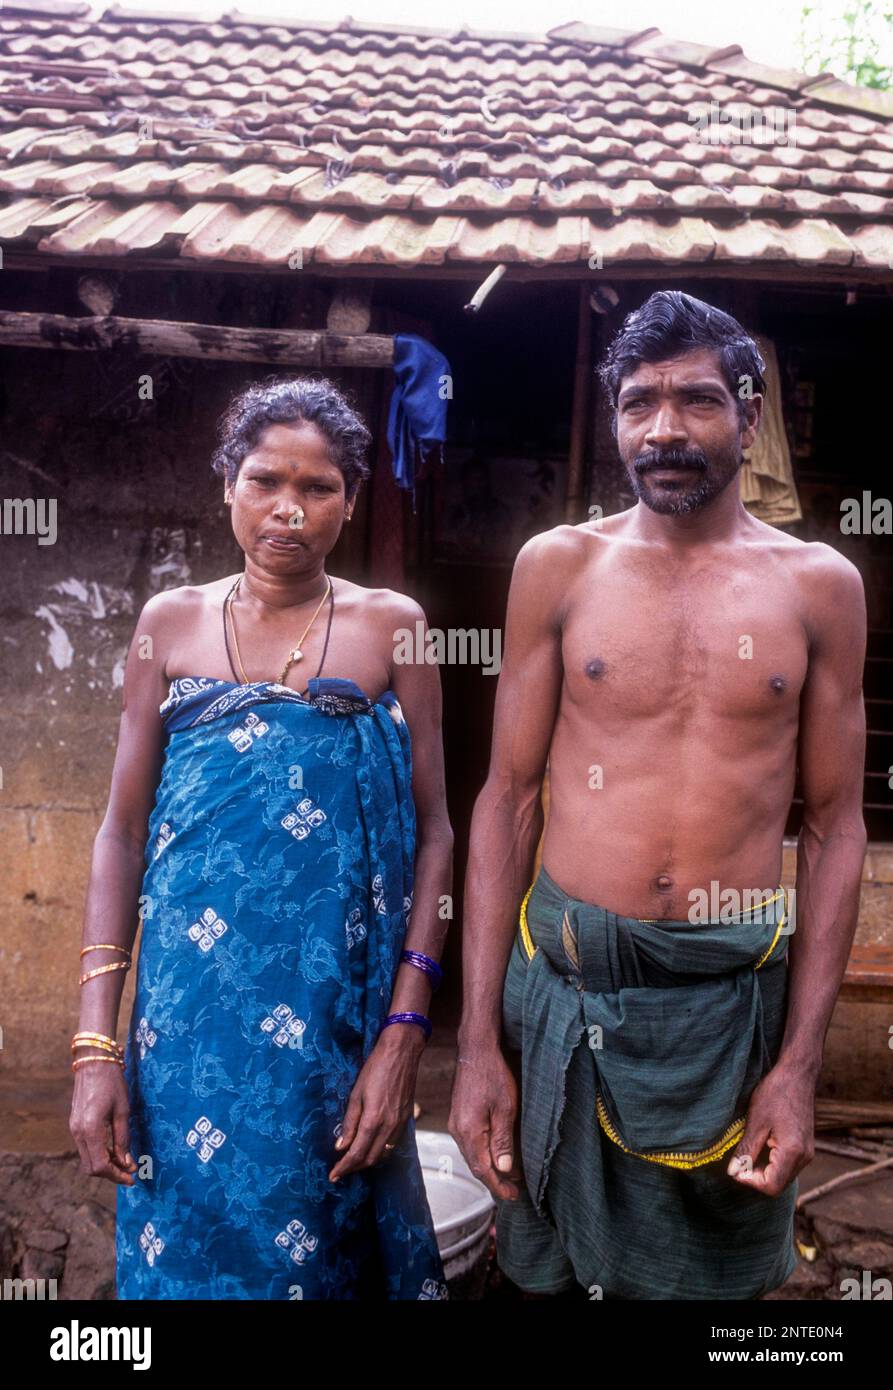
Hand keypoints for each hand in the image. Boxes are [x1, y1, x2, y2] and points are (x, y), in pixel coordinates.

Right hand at [70, 1064, 137, 1185]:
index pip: (100, 1166)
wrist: (94, 1061)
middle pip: (91, 1167)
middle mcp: (77, 1132)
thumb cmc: (112, 1082)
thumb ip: (123, 1138)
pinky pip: (85, 1147)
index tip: (132, 1177)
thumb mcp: (123, 1110)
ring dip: (105, 1164)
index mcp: (90, 1129)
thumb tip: (127, 1163)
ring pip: (87, 1159)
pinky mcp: (75, 1124)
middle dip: (111, 1173)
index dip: (117, 1175)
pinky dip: (99, 1153)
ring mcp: (74, 1128)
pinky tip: (114, 1150)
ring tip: (125, 1162)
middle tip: (131, 1172)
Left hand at [328, 1024, 424, 1181]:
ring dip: (368, 1161)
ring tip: (354, 1162)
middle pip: (371, 1158)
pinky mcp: (407, 1119)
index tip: (333, 1176)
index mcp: (374, 1120)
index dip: (344, 1168)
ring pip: (384, 1154)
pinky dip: (381, 1151)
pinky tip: (372, 1147)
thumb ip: (349, 1122)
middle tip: (341, 1170)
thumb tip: (340, 1146)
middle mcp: (389, 1126)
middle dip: (355, 1168)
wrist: (402, 1053)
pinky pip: (393, 1144)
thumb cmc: (375, 1068)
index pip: (357, 1154)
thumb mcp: (356, 1094)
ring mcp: (400, 1124)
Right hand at [448, 1043, 521, 1200]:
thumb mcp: (505, 1108)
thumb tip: (504, 1169)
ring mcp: (456, 1124)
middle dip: (495, 1181)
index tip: (513, 1196)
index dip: (498, 1186)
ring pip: (472, 1156)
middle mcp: (458, 1131)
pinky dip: (482, 1155)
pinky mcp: (458, 1117)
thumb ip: (503, 1141)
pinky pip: (469, 1144)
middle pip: (475, 1166)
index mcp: (469, 1132)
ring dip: (489, 1169)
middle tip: (514, 1191)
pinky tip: (494, 1155)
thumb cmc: (493, 1076)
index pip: (483, 1170)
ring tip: (508, 1177)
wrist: (476, 1051)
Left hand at [726, 1062, 815, 1195]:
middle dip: (755, 1177)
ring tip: (748, 1151)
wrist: (797, 1074)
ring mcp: (807, 1153)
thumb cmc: (776, 1093)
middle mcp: (804, 1157)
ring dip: (763, 1170)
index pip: (770, 1186)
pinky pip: (788, 1166)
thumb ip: (746, 1150)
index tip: (736, 1167)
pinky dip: (772, 1163)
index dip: (749, 1181)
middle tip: (739, 1160)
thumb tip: (733, 1172)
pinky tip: (760, 1145)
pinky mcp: (805, 1147)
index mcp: (793, 1152)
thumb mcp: (755, 1122)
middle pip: (778, 1185)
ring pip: (783, 1177)